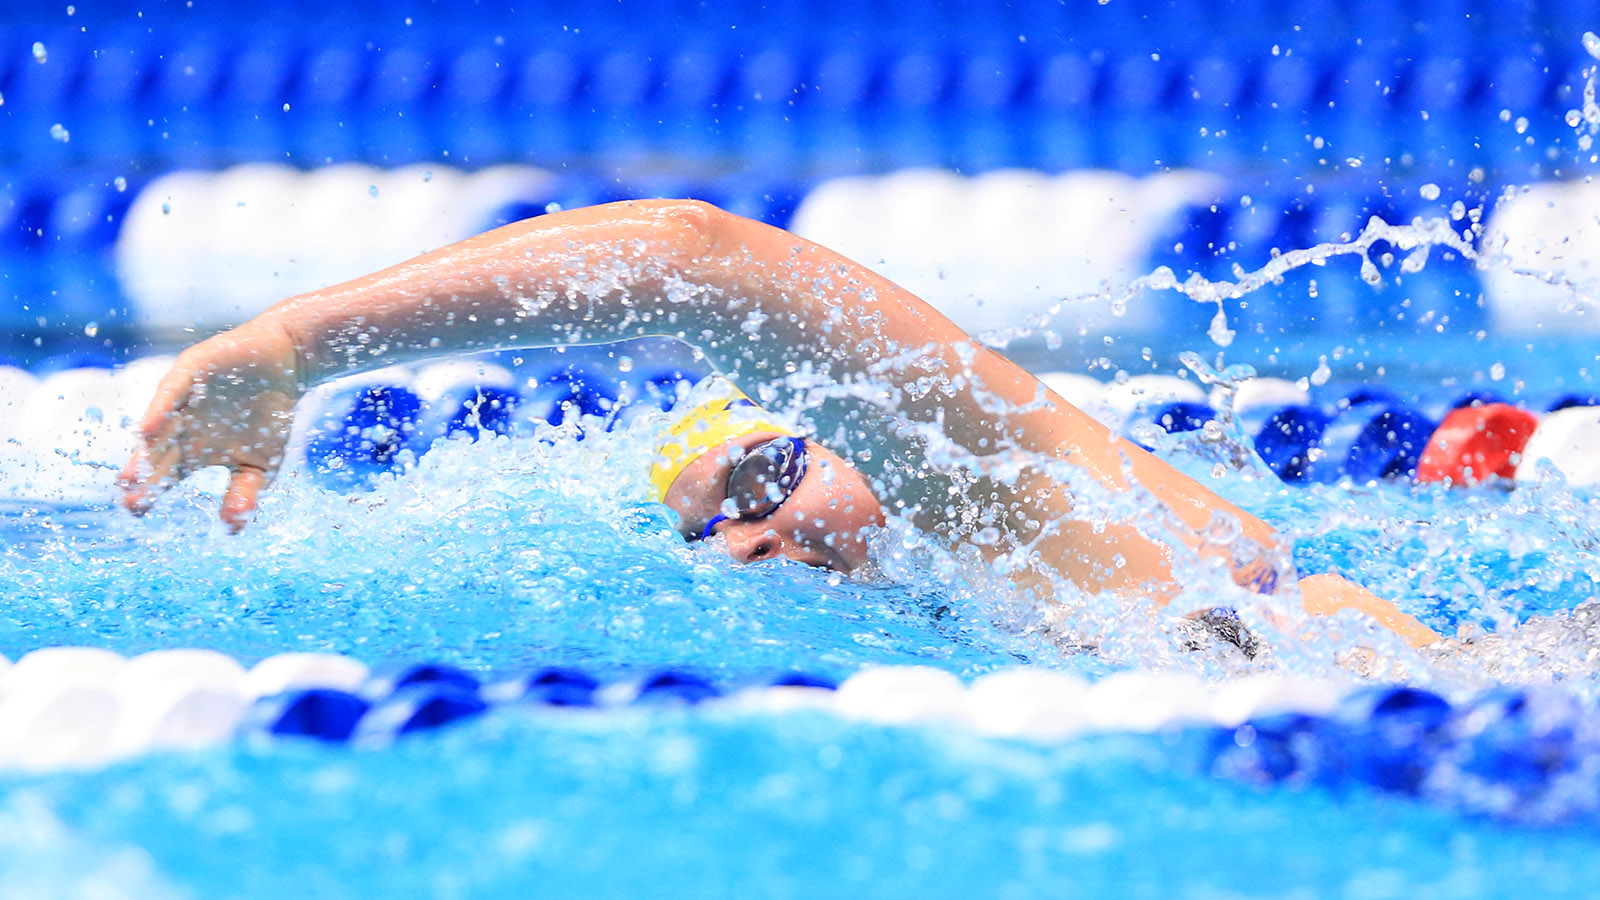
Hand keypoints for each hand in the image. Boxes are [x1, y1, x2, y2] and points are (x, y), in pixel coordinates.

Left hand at [119, 317, 303, 530]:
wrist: (287, 364)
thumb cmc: (270, 416)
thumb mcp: (261, 463)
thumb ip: (244, 493)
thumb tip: (232, 528)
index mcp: (192, 453)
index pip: (164, 476)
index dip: (151, 492)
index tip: (139, 511)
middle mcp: (179, 428)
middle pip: (155, 455)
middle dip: (142, 478)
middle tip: (129, 502)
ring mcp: (182, 400)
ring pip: (157, 427)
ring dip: (145, 450)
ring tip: (130, 476)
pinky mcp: (190, 372)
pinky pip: (171, 393)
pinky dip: (160, 410)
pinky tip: (151, 430)